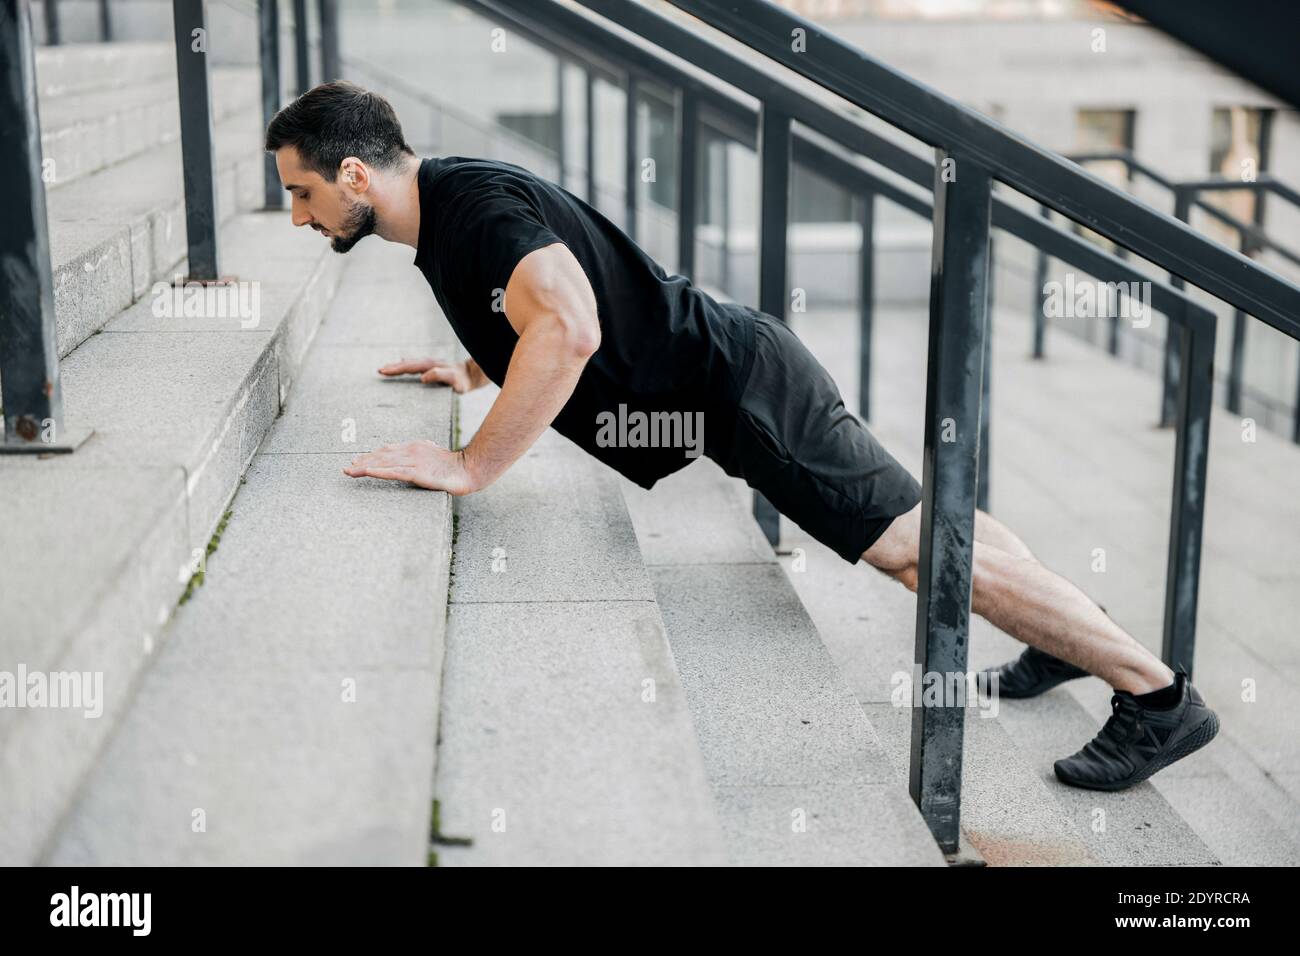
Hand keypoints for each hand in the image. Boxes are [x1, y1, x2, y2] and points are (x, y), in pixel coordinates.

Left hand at [343, 439, 476, 495]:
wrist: (467, 469)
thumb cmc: (453, 466)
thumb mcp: (434, 456)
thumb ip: (424, 453)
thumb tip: (422, 447)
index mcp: (414, 446)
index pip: (387, 450)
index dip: (371, 455)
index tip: (358, 461)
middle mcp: (410, 451)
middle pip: (381, 456)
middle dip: (362, 462)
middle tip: (347, 469)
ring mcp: (413, 461)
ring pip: (382, 463)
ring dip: (363, 467)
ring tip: (349, 471)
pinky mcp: (416, 473)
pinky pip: (393, 472)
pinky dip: (378, 471)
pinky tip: (366, 472)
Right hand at [378, 357, 473, 392]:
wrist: (472, 375)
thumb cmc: (463, 380)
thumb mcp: (453, 380)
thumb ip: (440, 376)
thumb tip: (423, 377)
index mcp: (429, 366)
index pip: (409, 367)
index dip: (396, 369)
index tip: (383, 371)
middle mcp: (428, 364)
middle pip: (406, 364)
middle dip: (392, 367)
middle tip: (379, 370)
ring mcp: (429, 365)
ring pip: (409, 364)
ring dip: (397, 366)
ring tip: (385, 369)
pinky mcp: (431, 369)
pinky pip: (414, 367)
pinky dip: (405, 367)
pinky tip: (402, 366)